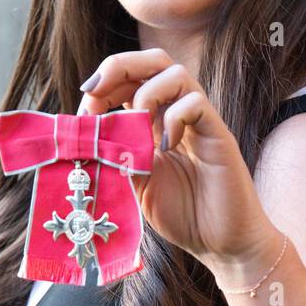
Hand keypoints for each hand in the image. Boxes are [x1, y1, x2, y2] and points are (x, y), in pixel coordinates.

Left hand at [77, 48, 279, 271]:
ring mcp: (200, 122)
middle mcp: (178, 114)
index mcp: (156, 122)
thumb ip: (117, 158)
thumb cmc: (183, 216)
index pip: (132, 78)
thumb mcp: (136, 186)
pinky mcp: (219, 135)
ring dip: (145, 91)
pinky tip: (165, 147)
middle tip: (95, 92)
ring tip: (135, 123)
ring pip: (177, 73)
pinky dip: (173, 117)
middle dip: (119, 66)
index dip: (104, 83)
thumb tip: (83, 139)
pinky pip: (196, 103)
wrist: (222, 244)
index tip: (83, 110)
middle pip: (155, 61)